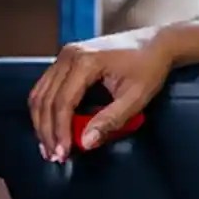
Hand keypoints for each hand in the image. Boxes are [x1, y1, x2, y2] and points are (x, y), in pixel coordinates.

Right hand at [28, 27, 172, 161]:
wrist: (158, 43)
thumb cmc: (150, 66)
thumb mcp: (136, 96)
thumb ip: (111, 120)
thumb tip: (86, 142)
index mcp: (86, 61)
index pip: (62, 103)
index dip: (60, 131)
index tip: (63, 153)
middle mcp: (70, 55)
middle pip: (46, 99)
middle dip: (47, 131)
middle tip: (54, 155)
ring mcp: (66, 54)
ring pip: (40, 94)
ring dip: (42, 122)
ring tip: (50, 146)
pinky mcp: (67, 59)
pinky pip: (46, 87)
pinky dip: (46, 109)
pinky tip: (52, 127)